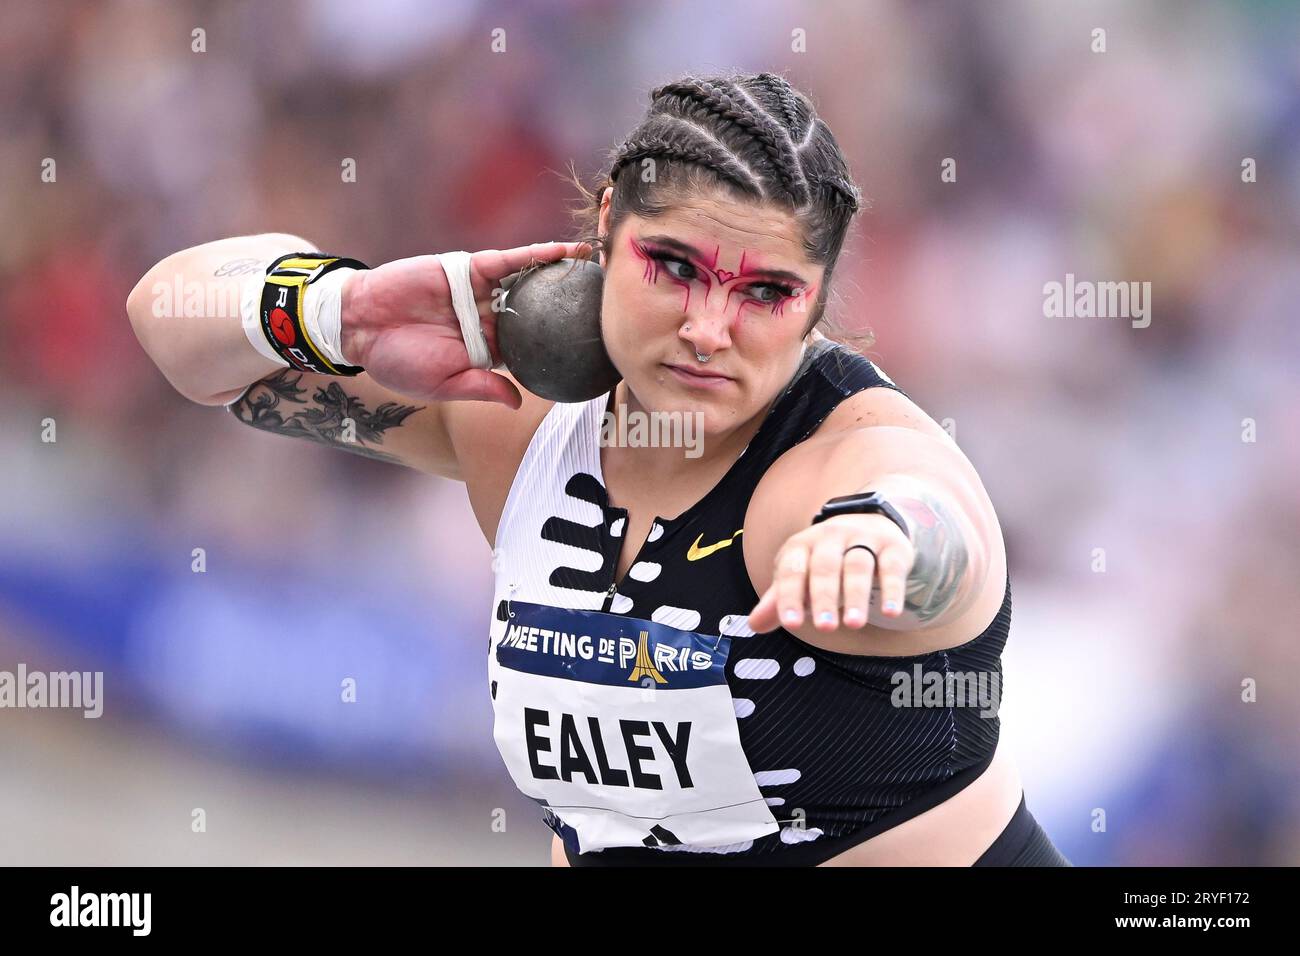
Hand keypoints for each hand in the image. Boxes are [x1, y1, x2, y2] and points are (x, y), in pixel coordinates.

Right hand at [340, 240, 591, 407]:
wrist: (360, 325)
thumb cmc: (398, 362)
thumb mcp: (444, 384)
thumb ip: (483, 388)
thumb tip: (518, 403)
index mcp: (487, 352)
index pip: (533, 349)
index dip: (561, 349)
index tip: (594, 354)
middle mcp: (490, 321)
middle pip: (541, 313)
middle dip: (572, 310)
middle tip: (611, 308)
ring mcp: (481, 293)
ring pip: (531, 282)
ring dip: (563, 274)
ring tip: (599, 270)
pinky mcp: (469, 269)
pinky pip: (509, 261)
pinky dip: (536, 255)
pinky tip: (564, 251)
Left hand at [746, 513, 914, 632]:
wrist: (868, 522)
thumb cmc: (825, 559)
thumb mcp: (800, 574)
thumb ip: (780, 599)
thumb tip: (754, 625)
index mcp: (802, 544)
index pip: (792, 570)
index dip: (790, 596)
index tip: (791, 624)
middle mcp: (830, 537)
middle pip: (825, 566)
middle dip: (824, 597)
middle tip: (825, 627)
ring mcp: (863, 538)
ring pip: (857, 565)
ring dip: (855, 595)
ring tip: (854, 624)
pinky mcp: (892, 546)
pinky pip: (891, 566)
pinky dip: (892, 589)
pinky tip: (890, 611)